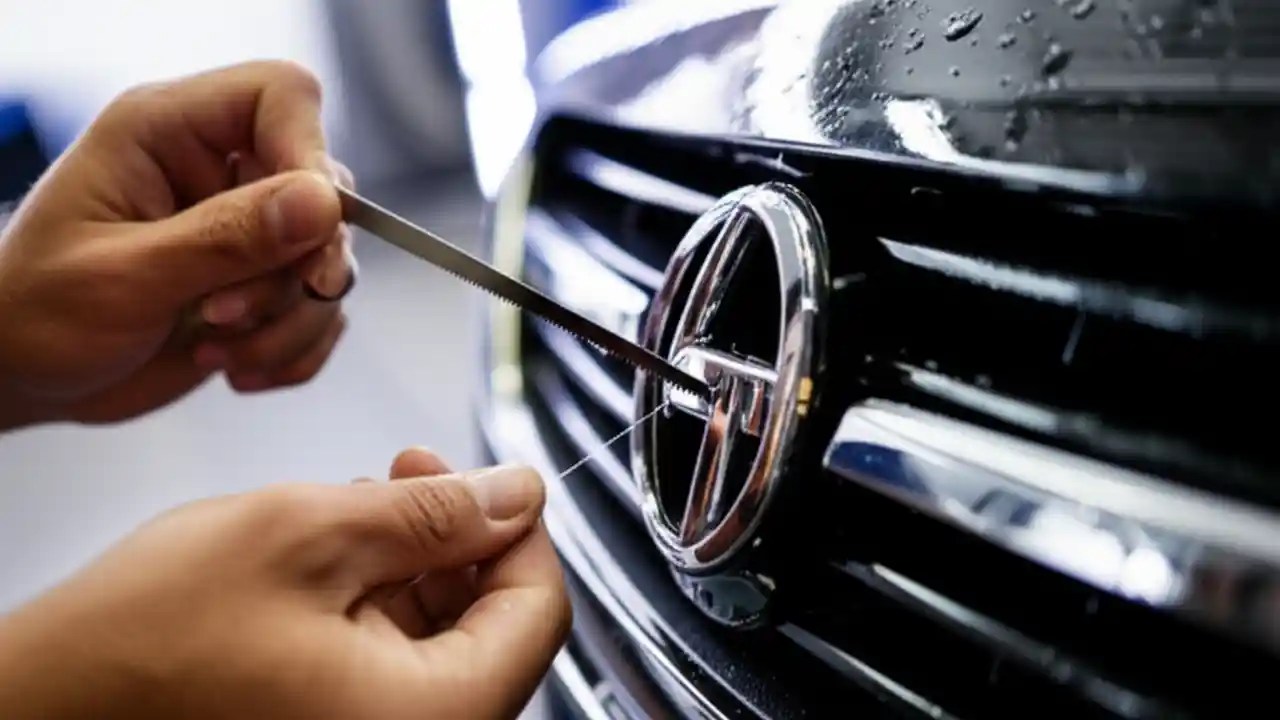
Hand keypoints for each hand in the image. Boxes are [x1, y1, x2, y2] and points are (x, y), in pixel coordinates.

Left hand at [0, 60, 356, 427]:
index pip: (282, 98)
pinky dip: (294, 352)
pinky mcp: (262, 286)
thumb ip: (226, 237)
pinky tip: (235, 369)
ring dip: (290, 324)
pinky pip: (323, 312)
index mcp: (169, 131)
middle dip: (295, 270)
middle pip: (324, 189)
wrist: (24, 379)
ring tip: (219, 351)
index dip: (310, 155)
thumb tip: (324, 204)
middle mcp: (217, 169)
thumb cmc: (38, 313)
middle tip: (230, 315)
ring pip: (330, 262)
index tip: (308, 230)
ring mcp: (246, 230)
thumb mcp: (125, 276)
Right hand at [0, 451, 571, 719]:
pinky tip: (332, 560)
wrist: (42, 708)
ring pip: (440, 643)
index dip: (519, 527)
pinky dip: (376, 605)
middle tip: (411, 476)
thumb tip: (514, 494)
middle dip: (458, 537)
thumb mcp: (309, 538)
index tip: (492, 480)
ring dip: (413, 565)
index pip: (538, 609)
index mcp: (434, 717)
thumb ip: (433, 513)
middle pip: (492, 627)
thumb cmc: (144, 646)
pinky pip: (391, 669)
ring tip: (355, 510)